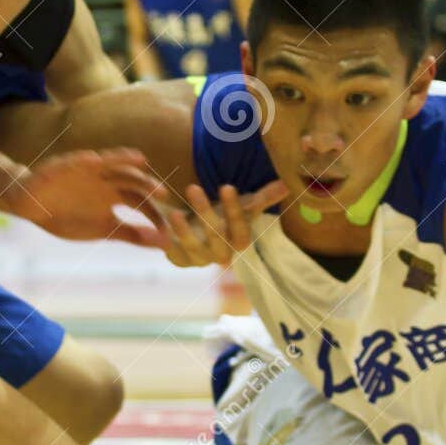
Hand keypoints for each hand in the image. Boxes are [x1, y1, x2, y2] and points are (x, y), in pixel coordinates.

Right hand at [1, 148, 170, 246]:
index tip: (167, 230)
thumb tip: (166, 244)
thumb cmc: (68, 216)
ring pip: (108, 163)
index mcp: (115, 195)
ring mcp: (85, 171)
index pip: (140, 202)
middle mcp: (105, 180)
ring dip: (122, 160)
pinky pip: (73, 161)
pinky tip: (91, 160)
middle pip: (130, 179)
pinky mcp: (63, 166)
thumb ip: (133, 234)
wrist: (30, 205)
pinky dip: (83, 160)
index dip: (153, 214)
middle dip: (145, 185)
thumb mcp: (103, 229)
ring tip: (138, 158)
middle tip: (162, 193)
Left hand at [158, 181, 287, 267]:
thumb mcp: (242, 206)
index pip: (241, 230)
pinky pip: (173, 254)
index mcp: (239, 241)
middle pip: (216, 236)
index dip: (235, 210)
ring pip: (193, 247)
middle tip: (194, 187)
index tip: (227, 186)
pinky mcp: (180, 259)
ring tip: (173, 212)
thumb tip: (287, 185)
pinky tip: (159, 227)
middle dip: (205, 213)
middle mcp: (221, 254)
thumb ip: (263, 197)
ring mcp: (200, 258)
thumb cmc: (224, 215)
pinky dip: (166, 242)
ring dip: (182, 230)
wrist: (200, 232)